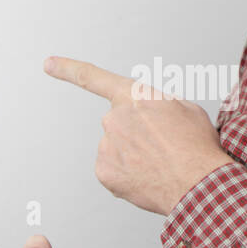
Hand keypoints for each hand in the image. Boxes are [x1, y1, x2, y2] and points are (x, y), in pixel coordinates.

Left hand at [43, 56, 235, 214]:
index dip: (68, 69)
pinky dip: (127, 176)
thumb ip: (160, 104)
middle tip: (163, 148)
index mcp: (134, 96)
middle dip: (136, 135)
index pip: (93, 78)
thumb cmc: (197, 148)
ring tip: (160, 165)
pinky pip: (112, 171)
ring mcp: (106, 146)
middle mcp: (114, 118)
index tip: (48, 64)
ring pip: (117, 150)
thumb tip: (152, 116)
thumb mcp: (187, 109)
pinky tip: (148, 178)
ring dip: (134, 157)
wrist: (198, 184)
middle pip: (119, 125)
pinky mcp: (104, 172)